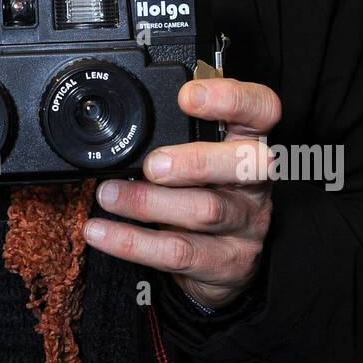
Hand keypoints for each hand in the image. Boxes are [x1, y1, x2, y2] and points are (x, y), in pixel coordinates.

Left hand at [83, 78, 278, 309]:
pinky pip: (177, 252)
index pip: (262, 109)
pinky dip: (132, 241)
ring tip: (108, 194)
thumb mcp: (200, 158)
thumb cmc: (205, 193)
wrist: (223, 265)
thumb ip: (176, 136)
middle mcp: (255, 182)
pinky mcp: (226, 264)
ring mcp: (246, 225)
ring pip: (206, 211)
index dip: (232, 99)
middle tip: (153, 164)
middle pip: (246, 164)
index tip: (188, 96)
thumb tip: (121, 122)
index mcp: (250, 143)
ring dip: (149, 202)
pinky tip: (100, 231)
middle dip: (196, 161)